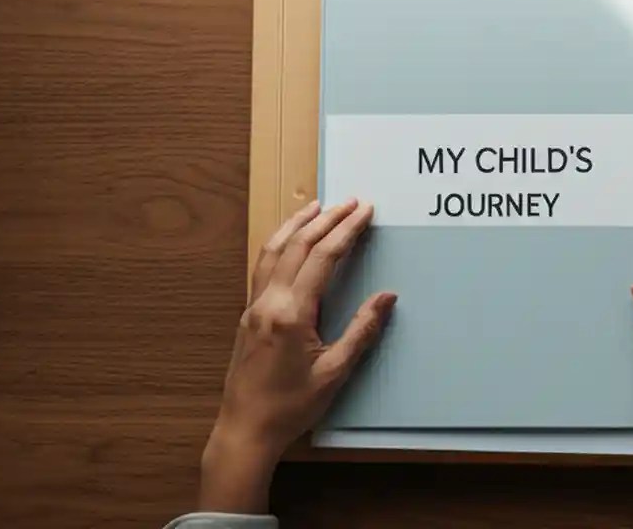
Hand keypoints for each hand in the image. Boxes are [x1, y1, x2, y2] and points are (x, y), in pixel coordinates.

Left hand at [200, 199, 395, 513]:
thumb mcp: (335, 372)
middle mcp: (268, 302)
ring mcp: (254, 307)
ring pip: (273, 251)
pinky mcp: (249, 315)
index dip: (346, 230)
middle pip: (298, 246)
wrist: (245, 430)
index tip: (364, 211)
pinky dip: (280, 244)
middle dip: (326, 220)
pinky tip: (289, 241)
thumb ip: (362, 331)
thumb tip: (387, 298)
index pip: (322, 257)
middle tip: (350, 202)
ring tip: (317, 207)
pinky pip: (263, 267)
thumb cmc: (291, 407)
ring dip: (297, 225)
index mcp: (291, 314)